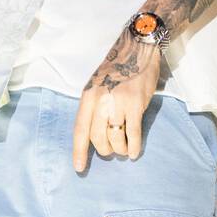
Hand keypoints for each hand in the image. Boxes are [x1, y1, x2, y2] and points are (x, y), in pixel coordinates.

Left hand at [72, 29, 162, 171]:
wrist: (138, 49)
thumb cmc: (118, 68)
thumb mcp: (97, 85)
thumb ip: (94, 107)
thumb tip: (95, 134)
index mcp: (88, 96)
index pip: (80, 129)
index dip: (79, 151)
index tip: (79, 168)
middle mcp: (101, 100)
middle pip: (97, 137)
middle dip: (104, 150)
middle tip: (111, 151)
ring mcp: (119, 102)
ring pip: (115, 138)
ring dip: (120, 149)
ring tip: (124, 150)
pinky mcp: (136, 104)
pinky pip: (133, 133)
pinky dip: (134, 146)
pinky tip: (135, 151)